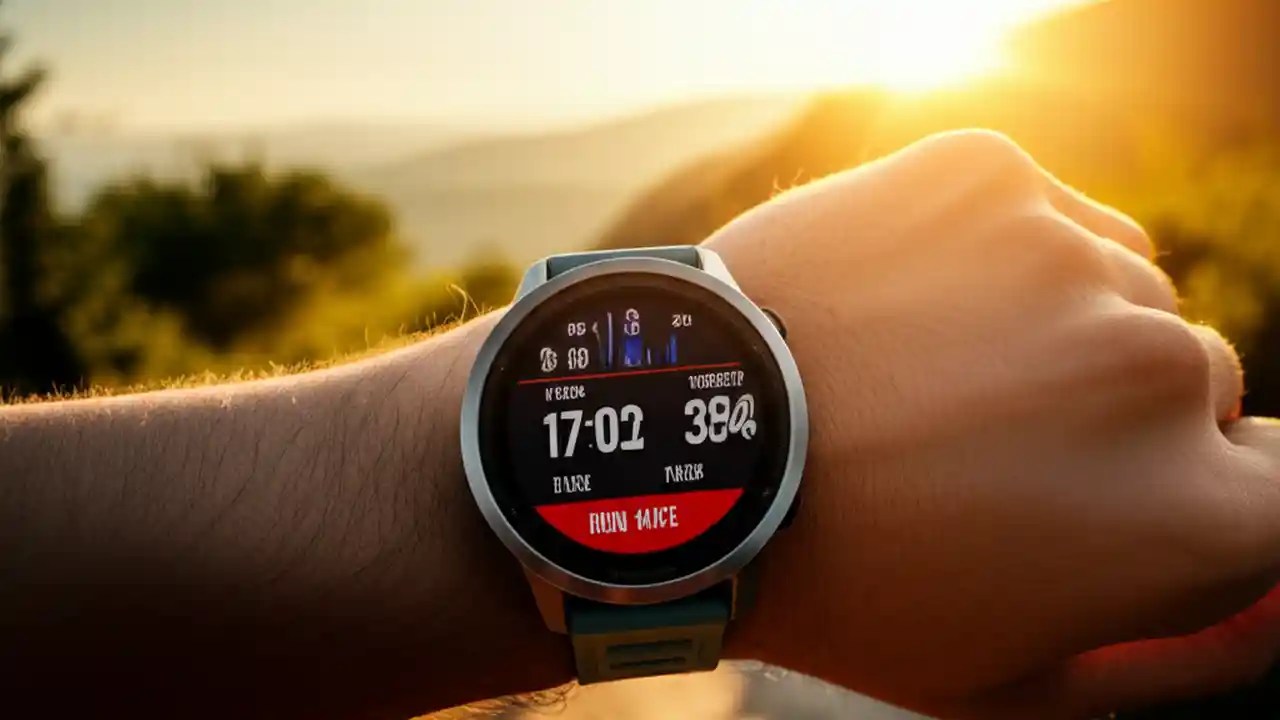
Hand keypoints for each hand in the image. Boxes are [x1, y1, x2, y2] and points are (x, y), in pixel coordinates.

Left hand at [708, 130, 1279, 718]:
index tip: (1118, 486)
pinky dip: (997, 256)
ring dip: (1056, 325)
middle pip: (1196, 379)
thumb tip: (1273, 593)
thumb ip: (1183, 649)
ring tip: (927, 374)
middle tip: (978, 443)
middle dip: (1112, 414)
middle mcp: (1160, 370)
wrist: (682, 452)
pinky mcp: (988, 174)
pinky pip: (1044, 217)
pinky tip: (904, 307)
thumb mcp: (1013, 682)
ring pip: (1120, 286)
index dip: (1201, 486)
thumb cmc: (845, 586)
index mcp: (1190, 514)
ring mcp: (1069, 256)